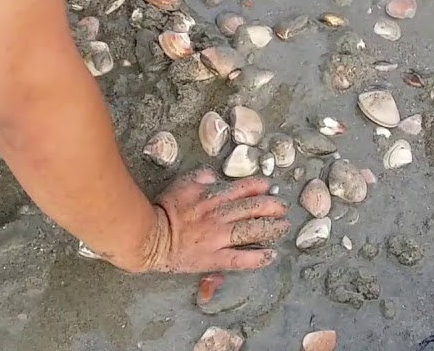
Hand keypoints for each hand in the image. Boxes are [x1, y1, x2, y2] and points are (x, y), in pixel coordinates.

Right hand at [124, 169, 289, 273]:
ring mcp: (217, 238)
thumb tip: (215, 175)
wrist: (149, 237)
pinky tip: (270, 256)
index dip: (257, 187)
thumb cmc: (163, 211)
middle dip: (271, 207)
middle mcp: (218, 217)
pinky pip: (239, 259)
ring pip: (250, 231)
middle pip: (251, 209)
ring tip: (284, 227)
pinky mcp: (213, 258)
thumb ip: (200, 178)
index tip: (269, 186)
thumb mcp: (181, 186)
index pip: (240, 190)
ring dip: (270, 229)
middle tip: (284, 207)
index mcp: (211, 199)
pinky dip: (256, 257)